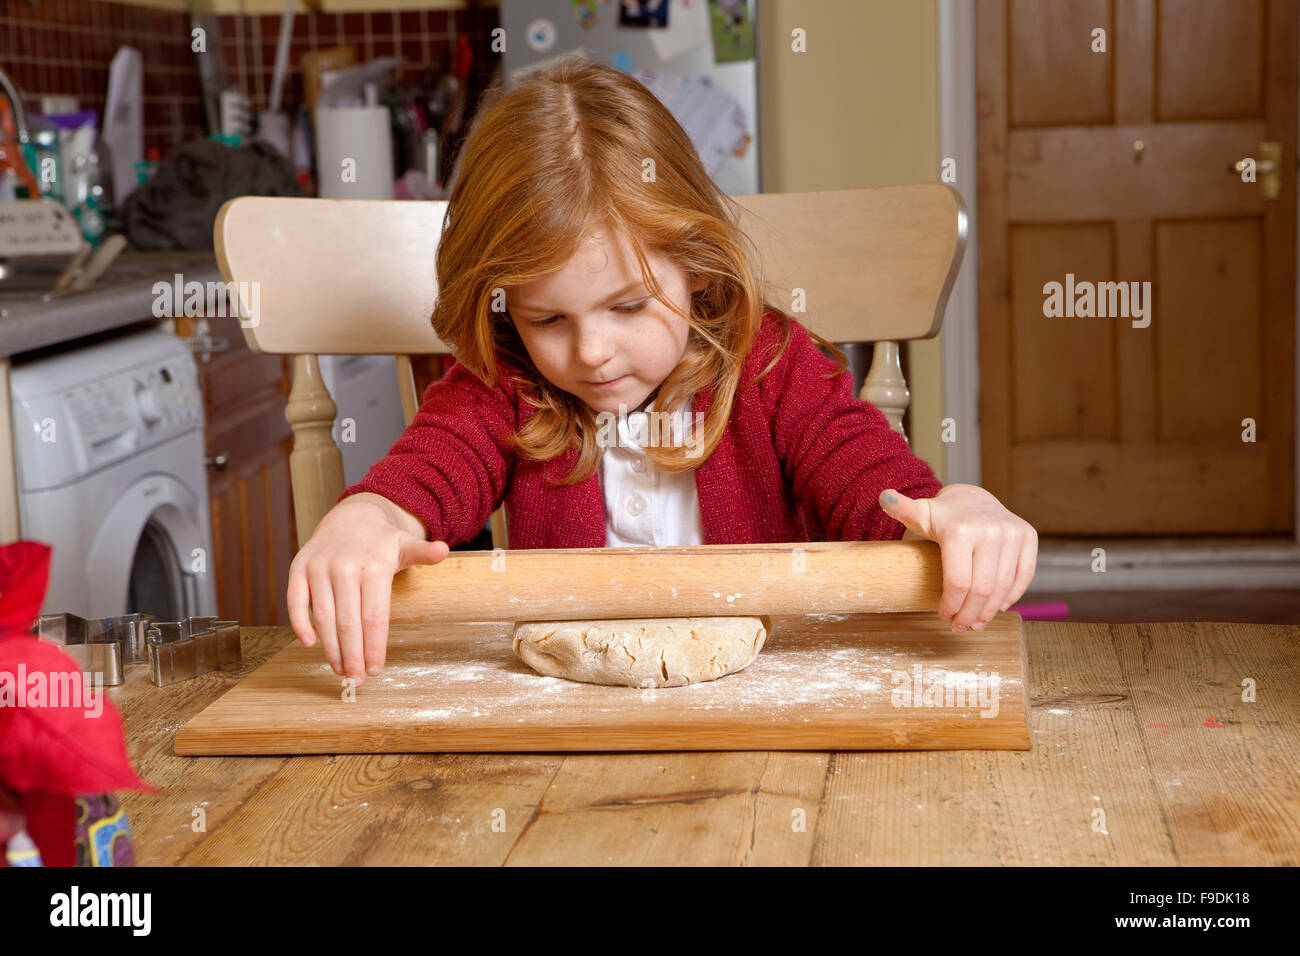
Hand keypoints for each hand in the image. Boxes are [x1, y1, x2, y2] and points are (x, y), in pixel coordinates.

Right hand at [286, 495, 449, 685]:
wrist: (352, 515)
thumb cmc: (381, 542)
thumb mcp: (406, 545)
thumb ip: (423, 553)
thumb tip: (443, 549)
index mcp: (374, 566)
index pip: (374, 617)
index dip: (374, 647)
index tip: (376, 670)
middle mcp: (345, 567)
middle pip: (349, 623)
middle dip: (353, 656)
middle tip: (357, 680)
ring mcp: (319, 568)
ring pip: (323, 617)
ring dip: (330, 648)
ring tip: (340, 670)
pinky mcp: (299, 568)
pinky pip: (295, 601)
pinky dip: (300, 624)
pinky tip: (311, 645)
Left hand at [879, 483, 1036, 632]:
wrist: (973, 499)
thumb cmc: (941, 516)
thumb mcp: (920, 515)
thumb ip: (901, 510)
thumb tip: (884, 497)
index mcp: (960, 530)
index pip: (958, 581)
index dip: (950, 605)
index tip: (943, 616)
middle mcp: (990, 529)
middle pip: (981, 589)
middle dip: (969, 615)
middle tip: (959, 626)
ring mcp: (1012, 533)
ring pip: (1003, 587)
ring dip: (989, 612)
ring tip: (975, 623)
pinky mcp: (1028, 536)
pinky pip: (1023, 576)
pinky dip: (1011, 596)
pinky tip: (996, 607)